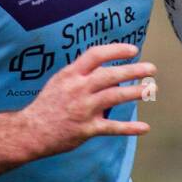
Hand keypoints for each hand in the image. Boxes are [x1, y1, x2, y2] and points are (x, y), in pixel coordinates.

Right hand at [21, 44, 154, 156]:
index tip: (133, 50)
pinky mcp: (86, 129)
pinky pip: (112, 127)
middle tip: (151, 68)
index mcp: (71, 74)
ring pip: (115, 96)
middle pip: (110, 75)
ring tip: (151, 89)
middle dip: (133, 70)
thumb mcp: (60, 81)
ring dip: (136, 92)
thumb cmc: (47, 105)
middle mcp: (78, 89)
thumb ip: (80, 73)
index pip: (96, 55)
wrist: (31, 131)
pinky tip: (145, 127)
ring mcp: (83, 109)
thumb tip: (104, 66)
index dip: (116, 50)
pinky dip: (130, 128)